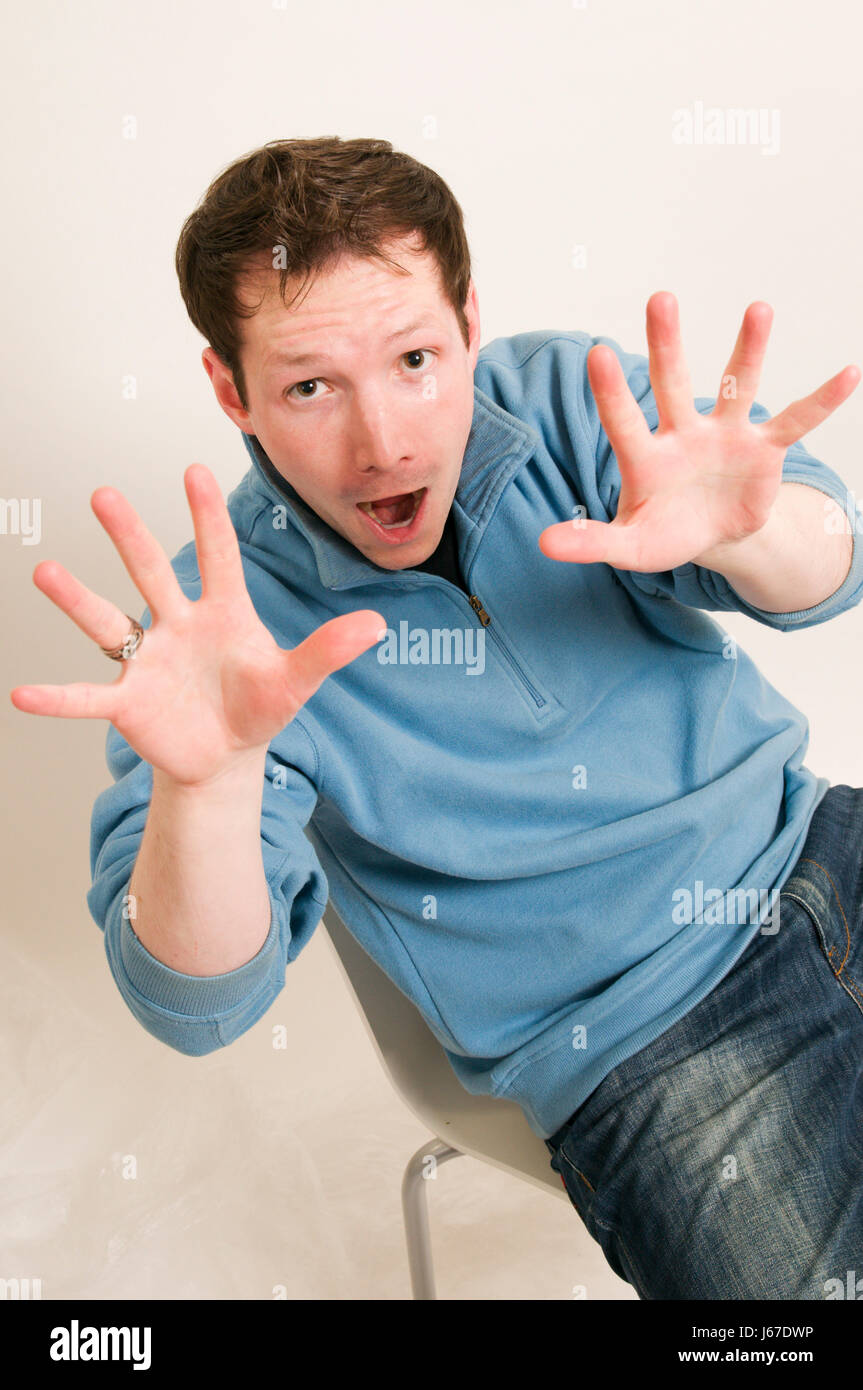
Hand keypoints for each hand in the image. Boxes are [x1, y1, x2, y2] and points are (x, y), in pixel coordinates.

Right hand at [10, 464, 385, 787]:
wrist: (226, 756)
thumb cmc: (256, 708)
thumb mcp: (295, 679)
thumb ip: (329, 650)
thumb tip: (378, 624)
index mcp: (222, 612)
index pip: (217, 555)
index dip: (207, 516)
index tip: (195, 470)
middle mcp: (177, 626)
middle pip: (151, 572)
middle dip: (130, 536)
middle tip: (104, 495)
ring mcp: (148, 662)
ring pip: (108, 624)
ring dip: (78, 600)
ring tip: (45, 573)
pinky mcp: (128, 703)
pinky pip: (88, 697)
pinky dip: (59, 697)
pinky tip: (23, 693)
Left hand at [538, 291, 859, 572]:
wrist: (709, 536)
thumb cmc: (662, 533)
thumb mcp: (628, 546)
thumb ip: (590, 542)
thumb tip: (544, 544)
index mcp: (645, 457)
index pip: (624, 421)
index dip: (612, 393)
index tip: (597, 354)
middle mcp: (683, 434)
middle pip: (672, 382)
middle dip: (667, 344)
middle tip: (661, 298)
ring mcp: (725, 436)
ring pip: (737, 386)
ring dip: (749, 350)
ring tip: (759, 308)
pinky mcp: (763, 449)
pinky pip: (796, 421)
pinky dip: (822, 401)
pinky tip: (850, 374)